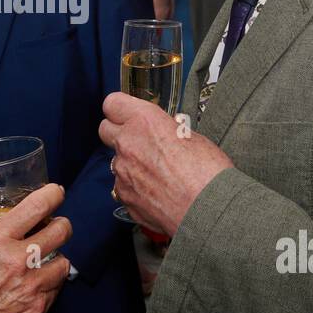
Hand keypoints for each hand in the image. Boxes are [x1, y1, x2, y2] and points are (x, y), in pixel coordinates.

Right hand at [0, 183, 70, 312]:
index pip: (37, 206)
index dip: (52, 194)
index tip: (54, 193)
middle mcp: (19, 261)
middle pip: (62, 230)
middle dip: (60, 224)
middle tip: (53, 225)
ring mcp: (32, 287)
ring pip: (65, 261)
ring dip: (58, 256)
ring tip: (46, 258)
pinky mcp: (37, 309)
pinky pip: (57, 288)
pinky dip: (51, 282)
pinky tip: (37, 281)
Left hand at [99, 92, 233, 238]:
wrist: (207, 209)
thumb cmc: (208, 172)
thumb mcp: (190, 135)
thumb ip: (166, 130)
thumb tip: (162, 131)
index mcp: (144, 121)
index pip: (112, 103)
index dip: (120, 109)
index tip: (128, 114)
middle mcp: (127, 143)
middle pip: (105, 129)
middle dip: (118, 133)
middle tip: (139, 141)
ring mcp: (122, 171)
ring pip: (116, 160)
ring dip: (129, 163)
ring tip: (156, 173)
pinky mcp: (124, 196)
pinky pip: (122, 186)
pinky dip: (134, 187)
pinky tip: (155, 192)